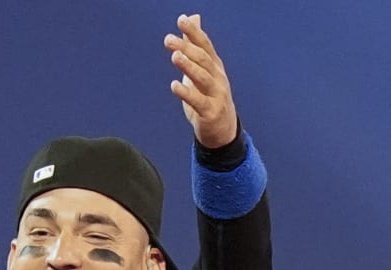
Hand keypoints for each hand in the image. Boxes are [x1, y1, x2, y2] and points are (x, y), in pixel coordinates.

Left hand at [166, 13, 238, 148]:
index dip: (194, 32)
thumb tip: (193, 17)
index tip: (182, 20)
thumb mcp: (203, 69)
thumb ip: (195, 44)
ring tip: (175, 56)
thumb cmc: (209, 96)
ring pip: (202, 78)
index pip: (205, 45)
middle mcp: (217, 78)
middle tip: (168, 39)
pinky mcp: (210, 112)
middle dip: (186, 48)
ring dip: (188, 67)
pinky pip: (198, 102)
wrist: (222, 130)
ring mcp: (216, 95)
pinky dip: (186, 93)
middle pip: (202, 60)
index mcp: (215, 66)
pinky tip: (174, 85)